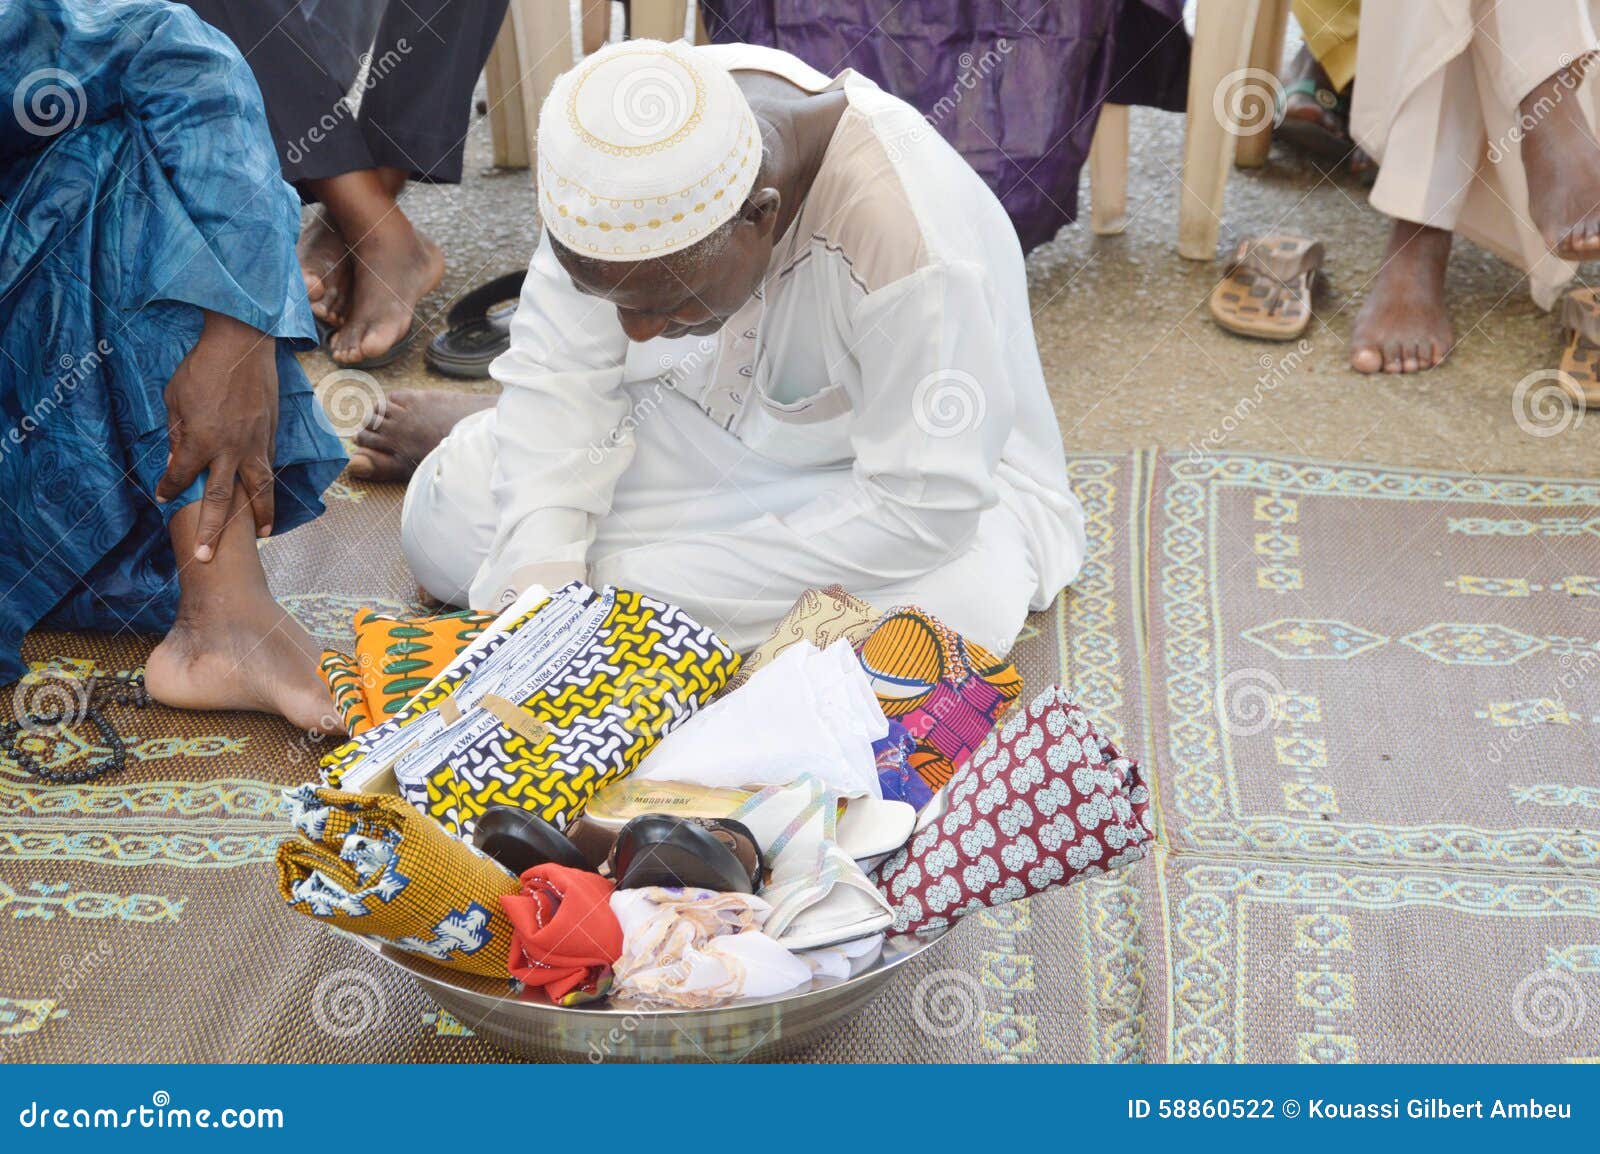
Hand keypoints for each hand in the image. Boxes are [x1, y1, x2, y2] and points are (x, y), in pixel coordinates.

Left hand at [156, 311, 278, 560]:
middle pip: (220, 500)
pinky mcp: (271, 435)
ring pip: (259, 488)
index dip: (169, 489)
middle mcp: (229, 450)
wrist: (243, 344)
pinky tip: (267, 494)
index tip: (163, 499)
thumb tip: (177, 459)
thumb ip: (176, 433)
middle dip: (211, 530)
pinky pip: (268, 466)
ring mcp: (255, 444)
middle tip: (207, 557)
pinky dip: (267, 484)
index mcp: (199, 441)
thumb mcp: (175, 399)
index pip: (181, 477)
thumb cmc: (202, 367)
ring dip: (261, 514)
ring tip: (265, 533)